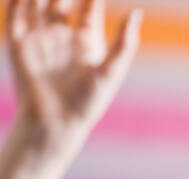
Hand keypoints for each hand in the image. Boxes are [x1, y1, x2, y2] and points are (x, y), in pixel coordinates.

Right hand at [4, 0, 142, 157]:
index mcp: (87, 40)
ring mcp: (40, 37)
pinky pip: (16, 16)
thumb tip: (137, 11)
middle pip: (61, 0)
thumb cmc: (88, 101)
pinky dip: (18, 3)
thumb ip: (124, 43)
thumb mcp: (111, 70)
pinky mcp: (19, 43)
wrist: (56, 122)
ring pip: (38, 4)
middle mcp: (63, 35)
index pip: (89, 6)